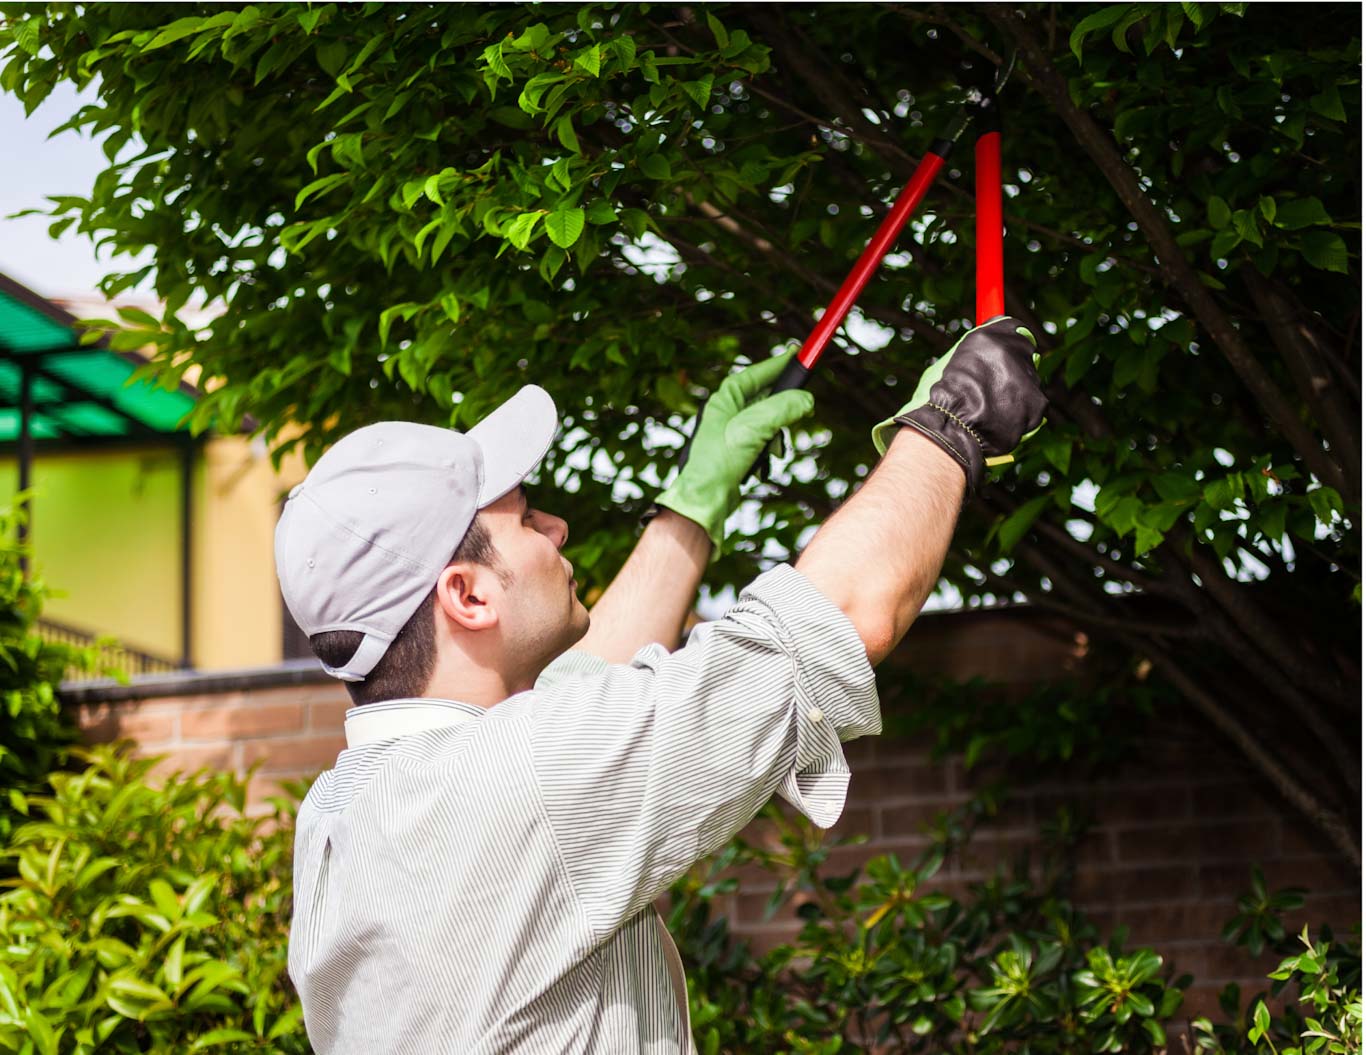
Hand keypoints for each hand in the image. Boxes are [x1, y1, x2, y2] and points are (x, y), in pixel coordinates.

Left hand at [656, 352, 815, 551]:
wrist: (705, 498)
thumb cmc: (719, 461)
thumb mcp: (754, 429)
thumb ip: (782, 409)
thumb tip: (806, 400)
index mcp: (725, 399)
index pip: (755, 374)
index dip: (777, 364)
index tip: (798, 353)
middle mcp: (727, 412)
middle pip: (765, 398)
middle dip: (783, 409)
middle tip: (803, 410)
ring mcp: (731, 432)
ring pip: (768, 423)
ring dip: (777, 436)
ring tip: (775, 450)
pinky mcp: (737, 451)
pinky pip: (763, 443)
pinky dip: (768, 452)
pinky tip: (763, 464)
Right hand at [871, 316, 1046, 492]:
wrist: (953, 425)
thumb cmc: (946, 398)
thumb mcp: (953, 361)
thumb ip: (979, 350)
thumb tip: (996, 346)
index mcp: (989, 337)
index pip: (1013, 329)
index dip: (1010, 343)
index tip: (1006, 352)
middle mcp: (1013, 350)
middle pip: (1024, 356)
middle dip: (1013, 370)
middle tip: (994, 388)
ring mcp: (1029, 376)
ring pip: (1029, 382)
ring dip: (1016, 393)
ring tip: (992, 408)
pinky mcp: (1038, 401)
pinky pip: (1034, 405)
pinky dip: (1022, 414)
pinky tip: (1002, 419)